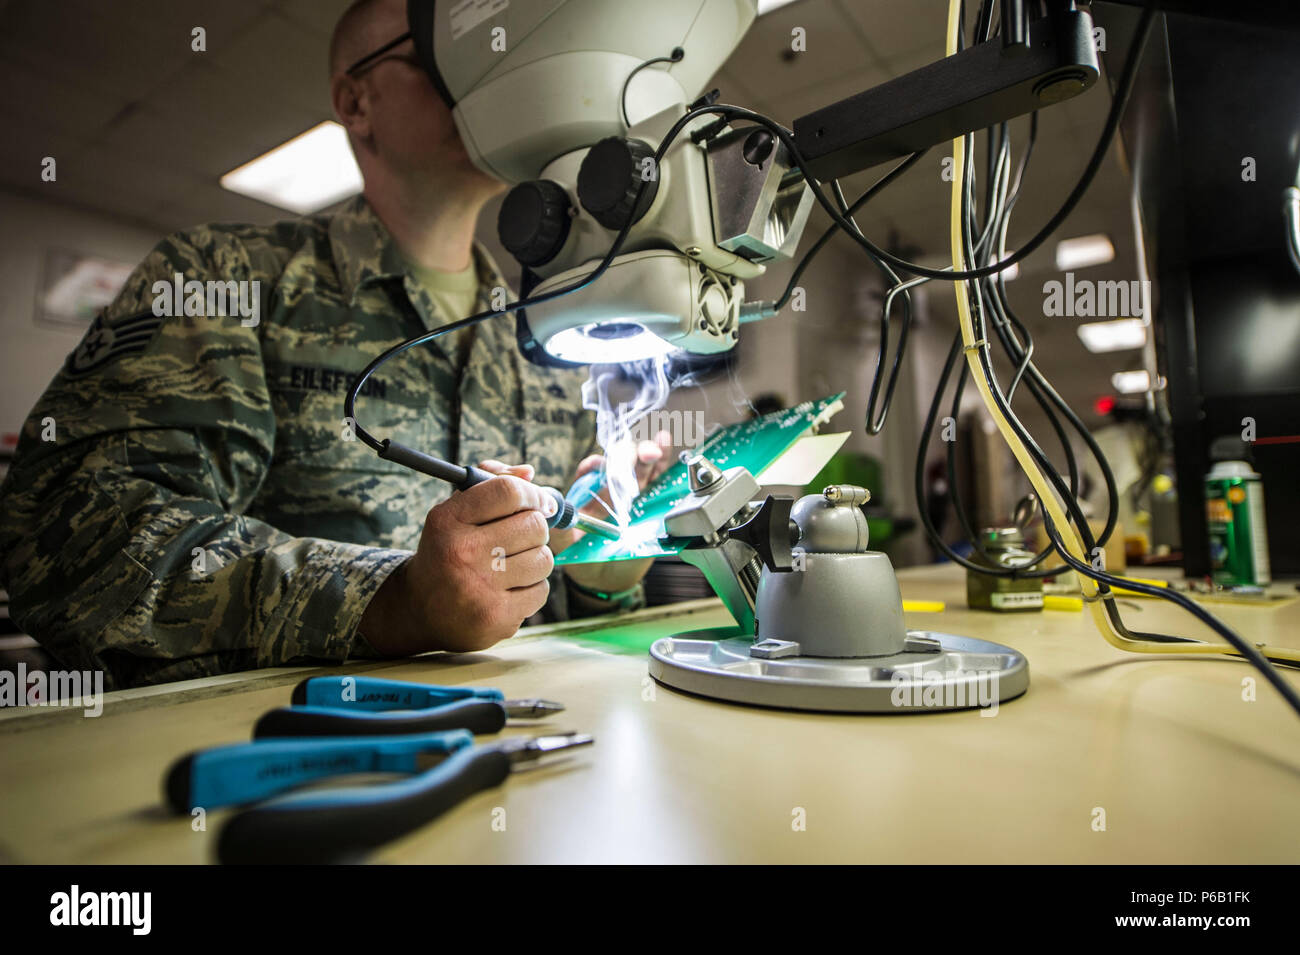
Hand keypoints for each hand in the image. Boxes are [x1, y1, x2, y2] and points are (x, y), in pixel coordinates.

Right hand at [359, 460, 554, 655]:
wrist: (420, 610)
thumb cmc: (447, 552)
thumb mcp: (455, 514)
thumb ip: (490, 485)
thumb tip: (529, 473)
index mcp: (448, 521)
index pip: (507, 491)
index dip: (533, 493)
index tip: (539, 501)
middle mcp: (462, 553)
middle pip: (534, 525)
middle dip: (535, 528)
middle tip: (521, 537)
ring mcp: (480, 588)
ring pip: (543, 559)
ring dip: (536, 560)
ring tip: (513, 565)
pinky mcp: (496, 618)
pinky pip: (541, 591)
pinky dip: (532, 588)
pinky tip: (509, 590)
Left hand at [557, 432, 670, 594]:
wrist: (606, 579)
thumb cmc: (582, 558)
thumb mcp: (565, 543)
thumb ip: (559, 525)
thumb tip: (553, 507)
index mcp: (588, 492)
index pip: (592, 469)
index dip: (598, 464)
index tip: (603, 466)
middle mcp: (610, 488)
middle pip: (620, 462)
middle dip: (629, 455)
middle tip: (640, 456)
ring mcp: (633, 494)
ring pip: (641, 466)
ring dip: (649, 453)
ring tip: (657, 450)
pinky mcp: (652, 505)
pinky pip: (659, 481)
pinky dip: (665, 465)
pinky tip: (667, 449)